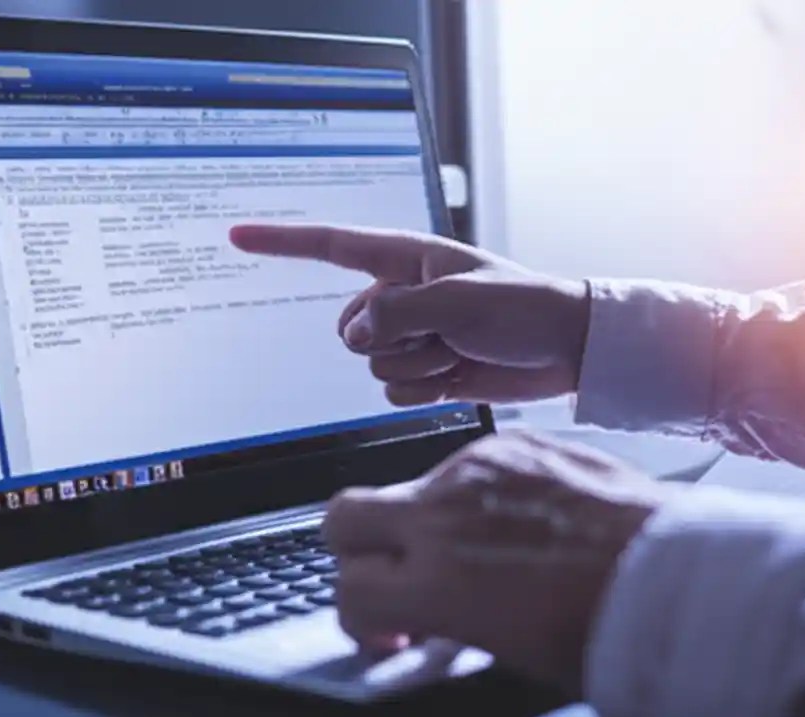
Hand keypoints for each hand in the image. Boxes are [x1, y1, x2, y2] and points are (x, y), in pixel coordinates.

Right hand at [230, 224, 590, 404]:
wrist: (565, 349)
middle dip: (387, 339)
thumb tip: (353, 334)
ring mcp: (414, 336)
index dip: (283, 242)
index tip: (239, 237)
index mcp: (406, 260)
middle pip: (348, 327)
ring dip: (417, 365)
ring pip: (372, 365)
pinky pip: (395, 392)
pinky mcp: (427, 371)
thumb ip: (394, 314)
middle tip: (439, 331)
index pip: (331, 247)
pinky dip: (425, 389)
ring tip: (460, 350)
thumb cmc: (522, 308)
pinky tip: (459, 373)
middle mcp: (402, 296)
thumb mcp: (455, 300)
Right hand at [321, 432, 674, 692]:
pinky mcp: (516, 441)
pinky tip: (527, 517)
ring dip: (429, 516)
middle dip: (358, 548)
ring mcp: (476, 468)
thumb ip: (444, 618)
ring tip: (488, 548)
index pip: (346, 588)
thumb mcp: (504, 645)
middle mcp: (443, 516)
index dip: (361, 614)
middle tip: (397, 571)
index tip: (389, 625)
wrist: (680, 574)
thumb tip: (424, 616)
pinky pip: (472, 461)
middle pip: (343, 516)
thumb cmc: (607, 623)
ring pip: (412, 484)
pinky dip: (481, 489)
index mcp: (435, 583)